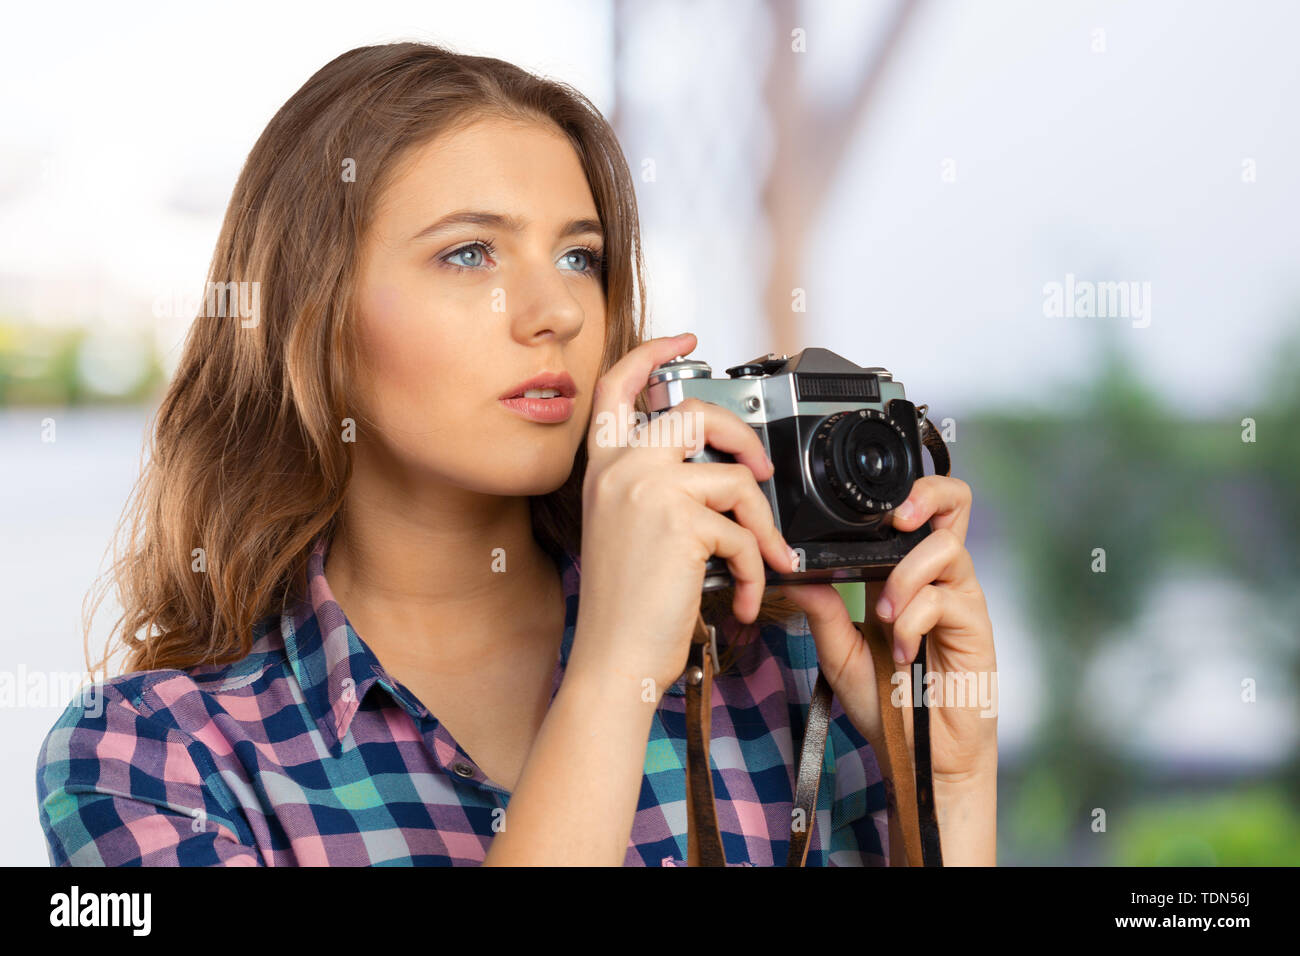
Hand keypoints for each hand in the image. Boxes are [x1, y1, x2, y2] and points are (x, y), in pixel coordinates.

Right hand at [570, 332, 796, 694]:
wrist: (615, 661)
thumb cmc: (625, 609)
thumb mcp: (628, 532)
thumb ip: (656, 489)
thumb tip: (719, 471)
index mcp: (603, 469)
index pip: (617, 386)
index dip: (651, 352)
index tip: (684, 337)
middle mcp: (620, 469)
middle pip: (697, 412)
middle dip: (743, 437)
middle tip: (759, 469)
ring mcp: (648, 489)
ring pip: (735, 477)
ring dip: (762, 526)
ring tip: (763, 561)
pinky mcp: (679, 520)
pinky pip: (744, 531)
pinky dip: (756, 569)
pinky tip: (742, 597)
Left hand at [777, 475, 997, 782]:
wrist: (920, 758)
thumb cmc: (889, 704)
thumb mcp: (839, 655)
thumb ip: (822, 613)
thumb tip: (793, 575)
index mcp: (904, 575)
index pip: (916, 511)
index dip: (899, 493)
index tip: (863, 505)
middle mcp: (936, 579)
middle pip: (954, 503)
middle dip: (925, 496)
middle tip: (896, 518)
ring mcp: (960, 599)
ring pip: (944, 547)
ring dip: (905, 576)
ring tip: (885, 615)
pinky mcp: (977, 626)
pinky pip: (945, 599)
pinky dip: (913, 621)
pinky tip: (902, 652)